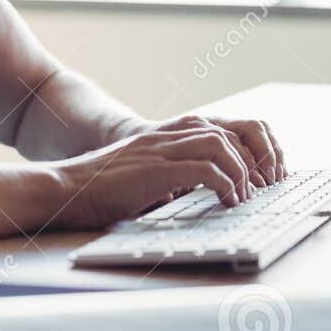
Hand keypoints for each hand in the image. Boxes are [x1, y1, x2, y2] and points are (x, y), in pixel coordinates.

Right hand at [48, 116, 288, 229]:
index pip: (223, 128)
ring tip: (246, 197)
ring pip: (220, 144)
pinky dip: (224, 183)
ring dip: (242, 171)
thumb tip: (209, 198)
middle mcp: (167, 135)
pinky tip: (227, 201)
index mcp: (168, 134)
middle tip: (264, 189)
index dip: (250, 150)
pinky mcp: (155, 168)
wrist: (65, 188)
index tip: (263, 176)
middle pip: (228, 132)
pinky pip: (203, 168)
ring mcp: (160, 149)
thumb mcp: (147, 176)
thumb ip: (175, 178)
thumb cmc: (102, 190)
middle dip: (255, 160)